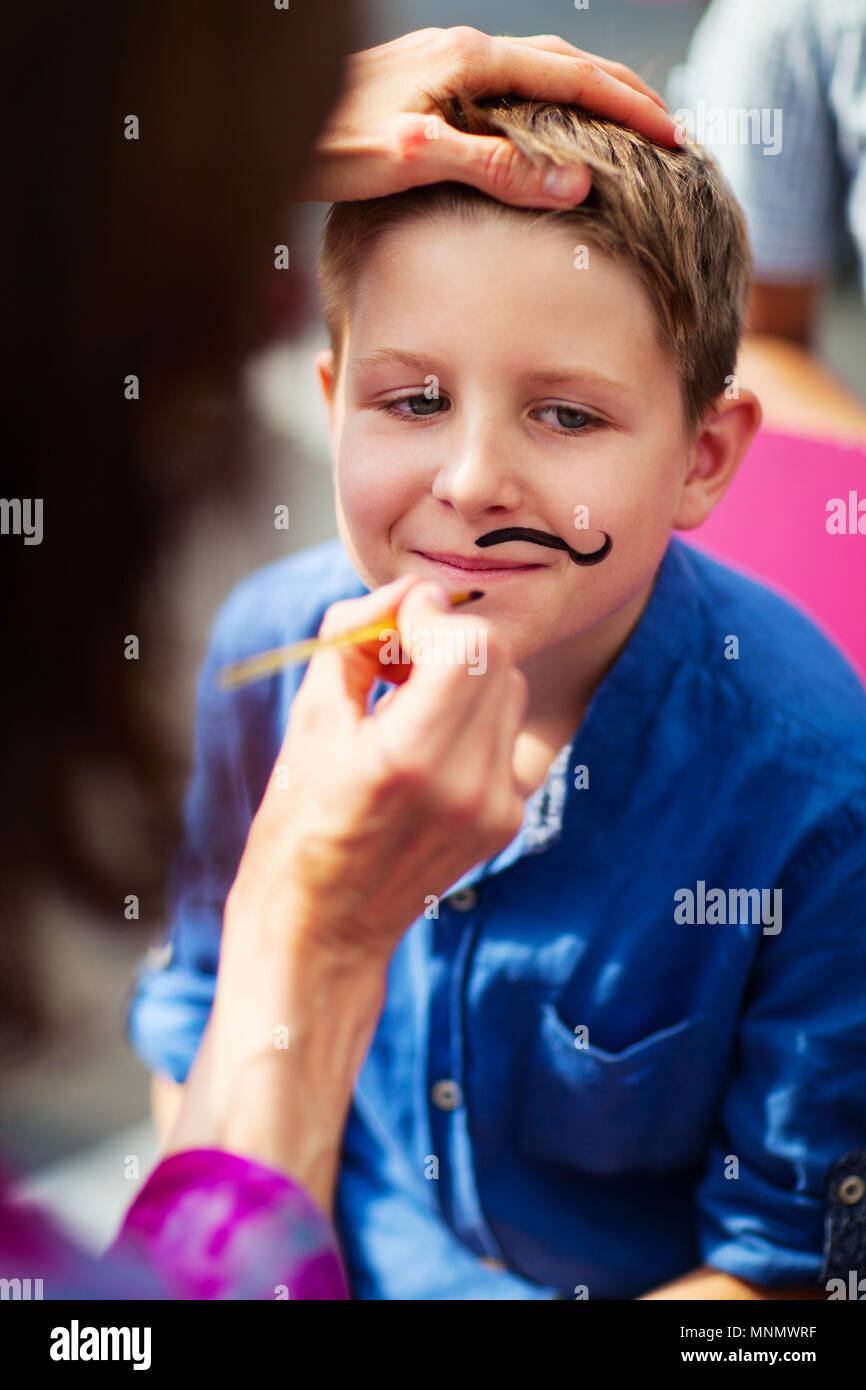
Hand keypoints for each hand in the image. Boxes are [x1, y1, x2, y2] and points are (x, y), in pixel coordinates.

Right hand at [224, 573, 533, 967]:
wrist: (323, 928)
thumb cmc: (299, 821)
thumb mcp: (310, 720)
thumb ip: (355, 640)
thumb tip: (404, 593)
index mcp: (411, 757)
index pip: (467, 643)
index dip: (428, 615)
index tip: (389, 628)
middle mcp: (467, 783)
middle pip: (496, 658)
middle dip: (445, 638)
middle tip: (393, 660)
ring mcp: (496, 805)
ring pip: (509, 690)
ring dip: (463, 674)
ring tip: (406, 702)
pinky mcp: (507, 819)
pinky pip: (510, 732)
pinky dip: (474, 717)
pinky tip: (429, 740)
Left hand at [301, 26, 682, 206]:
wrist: (269, 124)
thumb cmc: (330, 144)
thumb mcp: (415, 160)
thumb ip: (495, 167)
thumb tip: (576, 182)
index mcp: (470, 60)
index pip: (573, 78)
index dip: (629, 108)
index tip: (675, 137)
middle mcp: (463, 52)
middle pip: (566, 64)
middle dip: (623, 95)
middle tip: (670, 130)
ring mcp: (446, 66)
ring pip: (538, 73)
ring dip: (588, 98)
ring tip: (625, 130)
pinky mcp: (429, 87)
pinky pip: (509, 90)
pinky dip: (548, 108)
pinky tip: (548, 135)